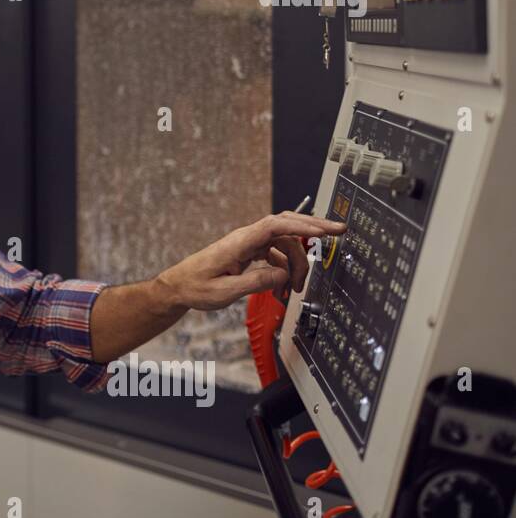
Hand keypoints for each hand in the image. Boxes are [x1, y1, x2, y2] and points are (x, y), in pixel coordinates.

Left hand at [155, 212, 346, 311]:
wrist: (178, 287)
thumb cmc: (195, 288)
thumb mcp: (224, 292)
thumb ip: (255, 283)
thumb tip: (282, 276)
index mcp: (238, 242)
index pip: (274, 226)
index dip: (301, 225)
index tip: (323, 231)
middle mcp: (246, 239)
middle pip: (285, 226)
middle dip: (313, 227)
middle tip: (339, 232)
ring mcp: (248, 244)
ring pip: (284, 244)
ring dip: (296, 264)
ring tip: (296, 288)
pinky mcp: (249, 253)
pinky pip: (275, 255)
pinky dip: (284, 270)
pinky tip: (283, 287)